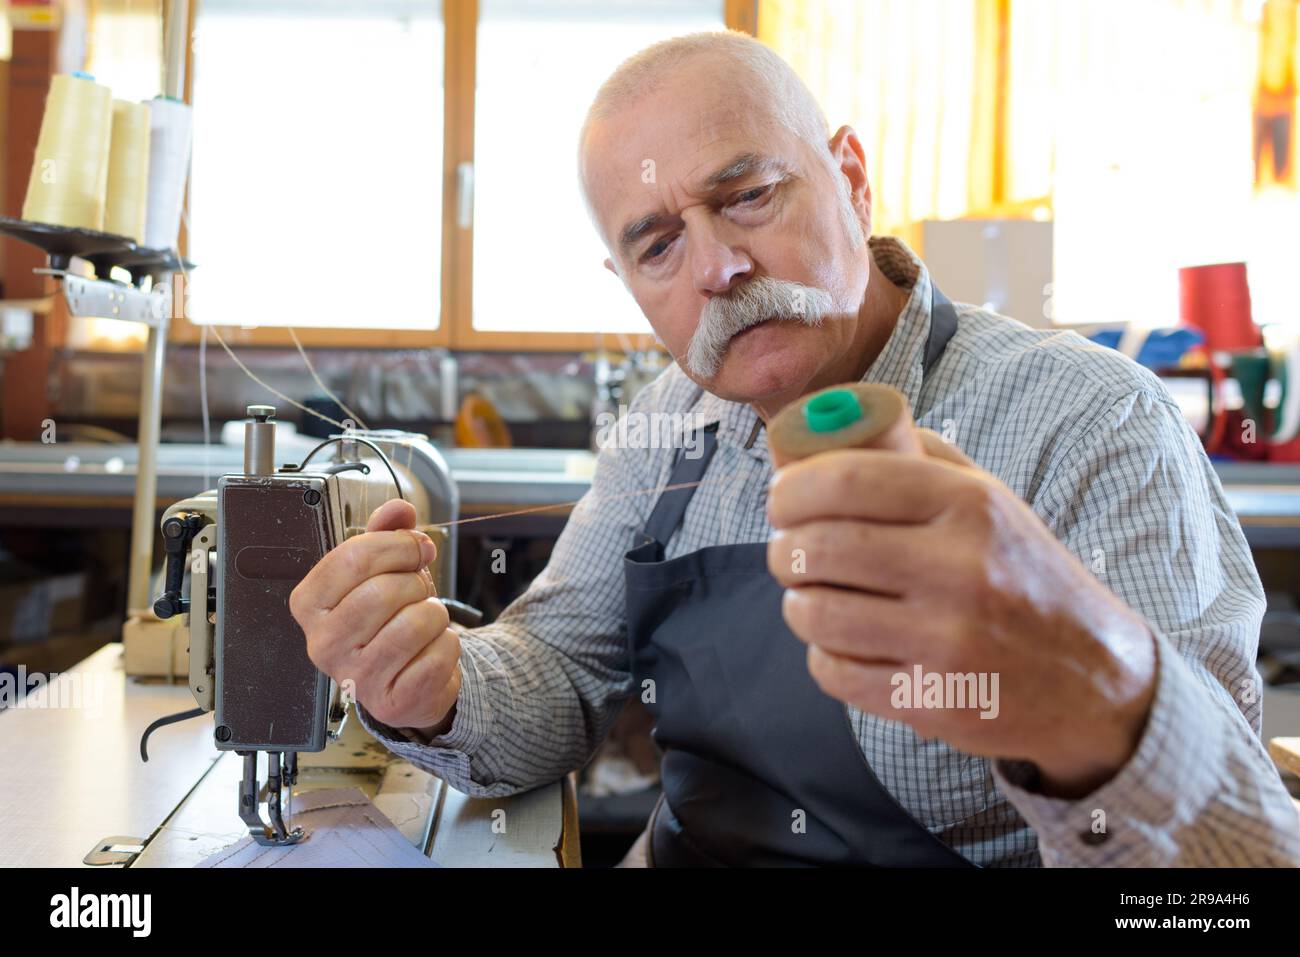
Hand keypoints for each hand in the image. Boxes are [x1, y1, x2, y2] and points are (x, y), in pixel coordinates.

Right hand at [290, 498, 460, 734]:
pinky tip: (429, 650)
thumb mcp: (382, 570)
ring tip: (423, 622)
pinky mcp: (392, 703)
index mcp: (310, 604)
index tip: (416, 548)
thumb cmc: (388, 620)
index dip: (399, 545)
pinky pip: (440, 654)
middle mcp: (323, 644)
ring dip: (435, 614)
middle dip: (417, 583)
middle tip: (417, 593)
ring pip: (418, 621)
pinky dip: (448, 644)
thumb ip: (387, 534)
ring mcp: (355, 677)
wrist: (406, 678)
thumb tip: (398, 509)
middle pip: (386, 590)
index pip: (354, 557)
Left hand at [766, 435, 1157, 797]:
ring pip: (815, 614)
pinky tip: (844, 644)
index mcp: (970, 506)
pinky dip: (823, 657)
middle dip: (783, 548)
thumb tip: (832, 435)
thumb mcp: (991, 501)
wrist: (1096, 678)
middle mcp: (960, 570)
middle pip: (819, 547)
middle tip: (787, 551)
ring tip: (812, 597)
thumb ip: (920, 460)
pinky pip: (834, 673)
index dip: (791, 489)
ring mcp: (946, 641)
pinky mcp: (932, 702)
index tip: (780, 499)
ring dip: (797, 604)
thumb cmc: (1023, 576)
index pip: (846, 481)